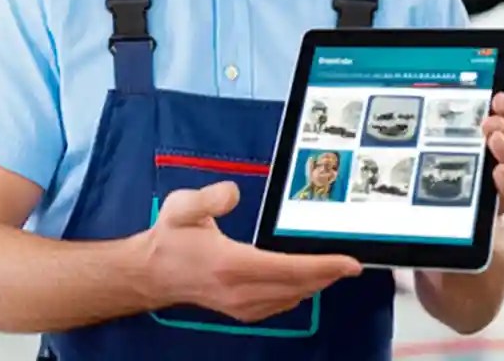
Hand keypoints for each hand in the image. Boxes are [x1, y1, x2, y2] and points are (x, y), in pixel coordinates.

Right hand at [143, 181, 361, 322]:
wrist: (151, 273)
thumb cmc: (170, 239)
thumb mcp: (182, 207)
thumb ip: (208, 198)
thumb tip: (234, 193)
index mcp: (231, 264)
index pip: (289, 268)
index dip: (323, 266)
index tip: (349, 262)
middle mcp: (240, 290)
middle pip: (297, 287)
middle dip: (328, 275)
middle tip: (351, 264)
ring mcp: (241, 304)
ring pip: (290, 298)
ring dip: (315, 284)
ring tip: (333, 269)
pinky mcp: (241, 310)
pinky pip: (279, 305)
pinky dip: (298, 293)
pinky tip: (305, 283)